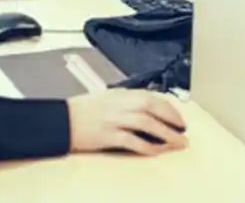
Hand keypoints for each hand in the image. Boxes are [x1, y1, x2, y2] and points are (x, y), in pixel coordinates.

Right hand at [67, 90, 187, 155]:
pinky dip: (146, 146)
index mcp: (120, 94)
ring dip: (165, 133)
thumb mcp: (106, 97)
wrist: (61, 121)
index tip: (178, 116)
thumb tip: (145, 106)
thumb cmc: (81, 110)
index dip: (168, 107)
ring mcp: (114, 119)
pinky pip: (132, 141)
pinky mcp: (107, 136)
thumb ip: (125, 100)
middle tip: (183, 129)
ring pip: (147, 123)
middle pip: (152, 107)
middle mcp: (119, 104)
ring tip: (177, 142)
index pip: (150, 97)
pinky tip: (156, 151)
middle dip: (171, 118)